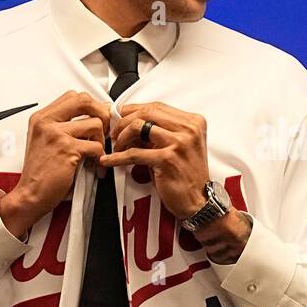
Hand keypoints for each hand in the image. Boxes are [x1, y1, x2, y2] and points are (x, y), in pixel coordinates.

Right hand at [0, 91, 110, 238]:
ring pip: (95, 124)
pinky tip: (95, 166)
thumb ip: (62, 126)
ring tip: (96, 153)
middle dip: (101, 114)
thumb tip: (92, 116)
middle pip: (85, 101)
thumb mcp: (45, 141)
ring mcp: (56, 134)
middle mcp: (47, 122)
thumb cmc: (40, 172)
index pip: (73, 96)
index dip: (91, 105)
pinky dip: (100, 158)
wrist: (30, 194)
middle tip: (105, 130)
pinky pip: (96, 146)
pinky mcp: (67, 149)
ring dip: (101, 140)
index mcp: (41, 117)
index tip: (97, 117)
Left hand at [101, 101, 210, 218]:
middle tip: (114, 132)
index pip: (157, 106)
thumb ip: (162, 131)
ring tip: (116, 146)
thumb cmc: (187, 174)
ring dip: (121, 136)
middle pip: (147, 112)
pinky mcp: (167, 159)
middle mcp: (189, 129)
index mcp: (193, 122)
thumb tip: (132, 123)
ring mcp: (179, 143)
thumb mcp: (180, 145)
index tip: (121, 116)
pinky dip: (117, 157)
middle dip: (124, 120)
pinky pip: (134, 153)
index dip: (134, 110)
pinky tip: (109, 160)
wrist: (198, 200)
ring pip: (138, 127)